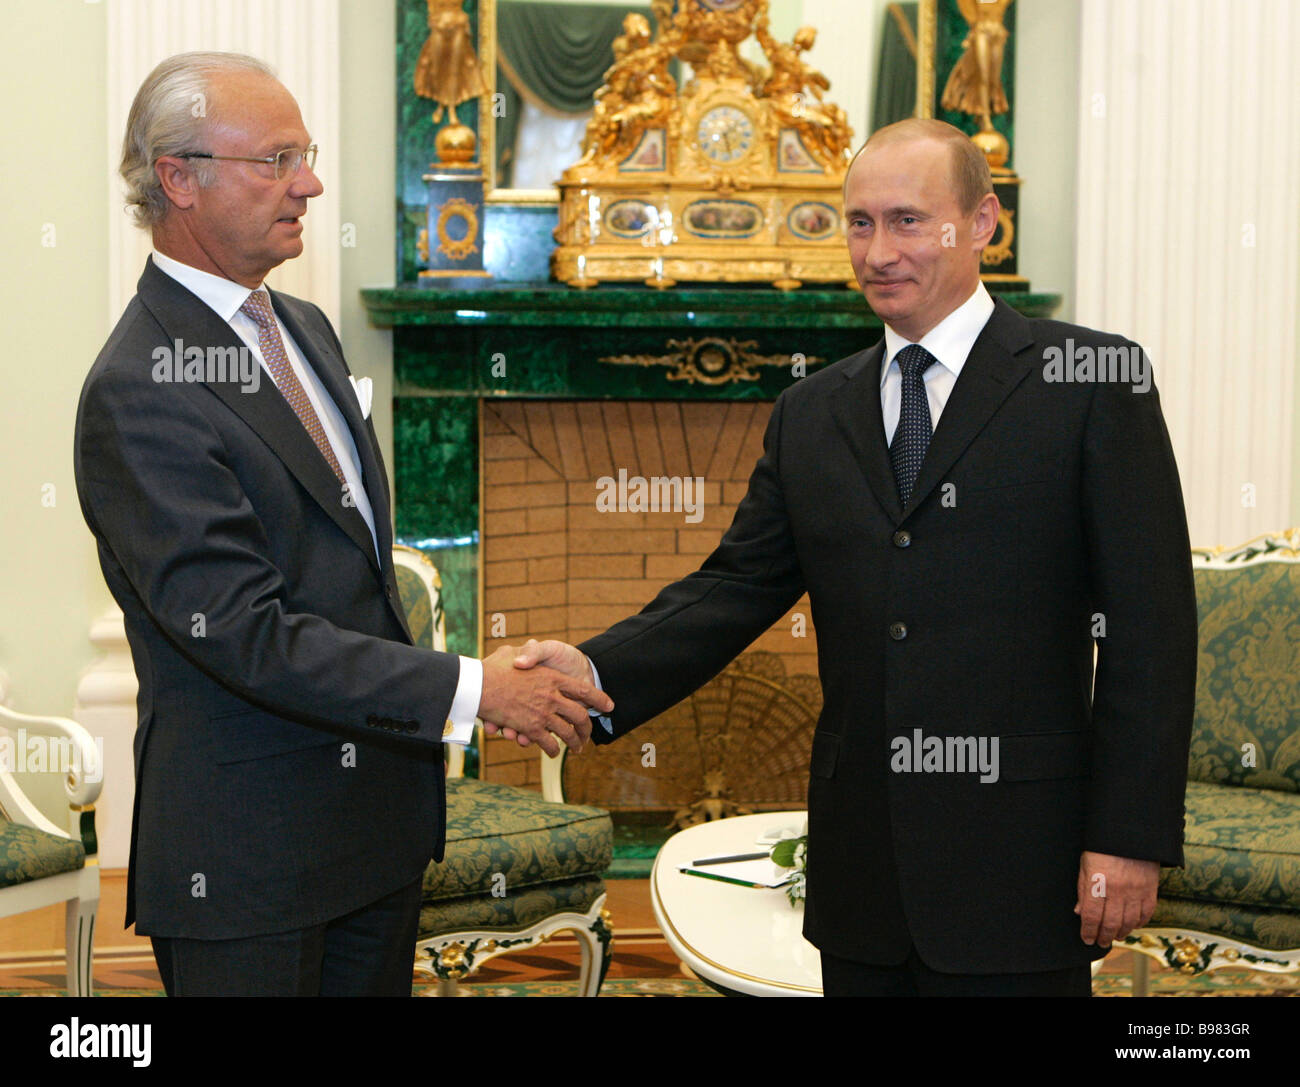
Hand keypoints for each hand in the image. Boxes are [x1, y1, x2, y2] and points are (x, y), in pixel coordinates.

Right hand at [477, 644, 611, 757]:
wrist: (478, 685)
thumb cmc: (493, 667)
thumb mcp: (513, 652)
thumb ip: (527, 651)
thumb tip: (531, 644)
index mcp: (552, 677)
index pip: (584, 690)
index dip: (600, 699)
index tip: (610, 706)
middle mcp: (552, 696)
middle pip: (580, 716)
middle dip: (587, 729)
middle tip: (588, 736)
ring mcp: (543, 713)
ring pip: (568, 732)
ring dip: (574, 743)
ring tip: (578, 749)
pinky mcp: (531, 728)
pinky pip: (548, 742)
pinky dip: (552, 749)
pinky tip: (553, 752)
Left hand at [1074, 850, 1158, 947]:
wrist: (1130, 833)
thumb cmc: (1102, 847)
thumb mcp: (1085, 865)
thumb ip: (1083, 890)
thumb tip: (1080, 912)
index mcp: (1098, 883)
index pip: (1091, 916)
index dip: (1088, 931)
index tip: (1086, 939)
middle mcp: (1118, 890)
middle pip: (1110, 923)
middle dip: (1103, 936)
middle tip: (1100, 942)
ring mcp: (1136, 891)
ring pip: (1129, 922)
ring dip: (1121, 933)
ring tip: (1114, 936)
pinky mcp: (1150, 890)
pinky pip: (1146, 913)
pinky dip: (1139, 923)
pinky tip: (1132, 926)